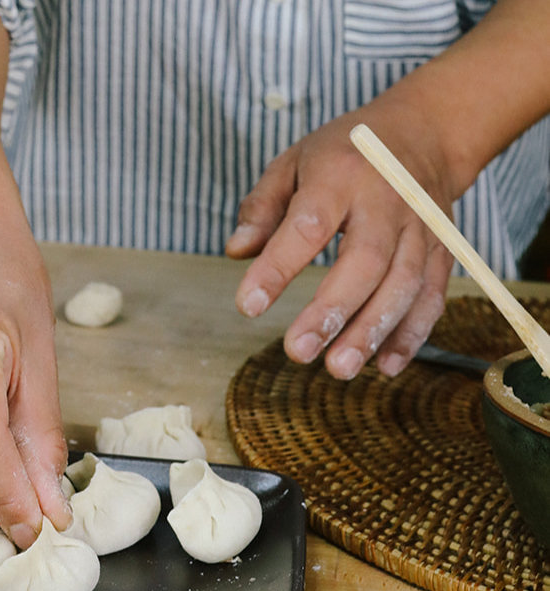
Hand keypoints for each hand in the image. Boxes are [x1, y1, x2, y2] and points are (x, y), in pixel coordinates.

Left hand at [229, 110, 456, 378]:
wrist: (425, 132)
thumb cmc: (344, 153)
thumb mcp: (293, 163)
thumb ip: (262, 209)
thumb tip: (237, 252)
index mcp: (340, 175)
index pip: (308, 225)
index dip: (278, 267)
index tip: (248, 305)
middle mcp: (387, 200)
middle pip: (364, 262)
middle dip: (332, 311)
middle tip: (298, 352)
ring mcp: (422, 226)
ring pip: (403, 284)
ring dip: (372, 331)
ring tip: (339, 369)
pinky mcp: (442, 249)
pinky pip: (431, 295)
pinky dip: (412, 333)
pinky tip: (385, 366)